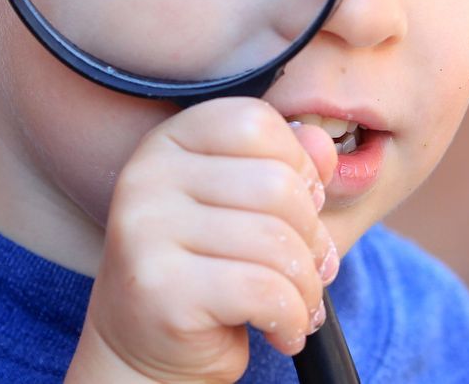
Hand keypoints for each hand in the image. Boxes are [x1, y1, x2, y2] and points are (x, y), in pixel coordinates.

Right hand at [67, 97, 338, 383]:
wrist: (148, 346)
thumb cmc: (208, 268)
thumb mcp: (246, 206)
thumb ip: (286, 165)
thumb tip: (324, 143)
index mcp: (168, 141)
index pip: (256, 122)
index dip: (300, 165)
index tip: (306, 205)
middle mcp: (146, 174)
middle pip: (275, 183)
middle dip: (312, 236)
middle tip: (312, 269)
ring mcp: (144, 229)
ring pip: (274, 241)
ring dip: (306, 286)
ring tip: (298, 305)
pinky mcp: (158, 287)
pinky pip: (262, 290)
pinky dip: (292, 318)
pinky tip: (282, 332)